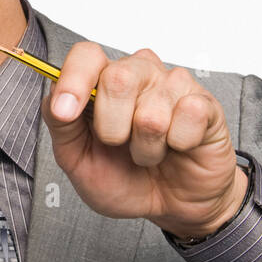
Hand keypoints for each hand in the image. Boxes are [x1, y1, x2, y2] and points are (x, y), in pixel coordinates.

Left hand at [40, 42, 248, 237]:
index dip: (73, 80)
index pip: (87, 55)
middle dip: (112, 129)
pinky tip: (179, 147)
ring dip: (146, 149)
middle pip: (117, 78)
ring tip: (150, 153)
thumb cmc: (124, 178)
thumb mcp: (78, 159)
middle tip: (120, 146)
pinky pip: (188, 117)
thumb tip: (56, 98)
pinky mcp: (204, 103)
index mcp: (102, 80)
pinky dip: (178, 145)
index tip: (66, 112)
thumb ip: (61, 125)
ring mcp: (173, 84)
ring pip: (151, 112)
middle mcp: (138, 73)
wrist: (171, 205)